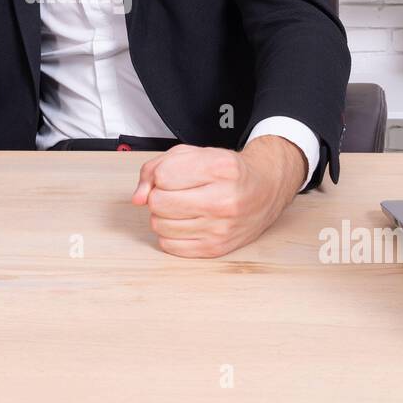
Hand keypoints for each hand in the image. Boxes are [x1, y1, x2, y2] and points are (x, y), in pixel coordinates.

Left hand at [131, 136, 307, 257]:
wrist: (265, 190)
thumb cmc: (227, 171)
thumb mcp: (194, 154)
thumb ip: (156, 168)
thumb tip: (137, 198)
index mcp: (220, 168)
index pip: (163, 175)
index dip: (161, 175)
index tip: (173, 175)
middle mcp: (224, 200)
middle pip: (158, 202)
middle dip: (159, 195)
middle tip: (174, 192)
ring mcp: (221, 227)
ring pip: (160, 225)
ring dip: (163, 215)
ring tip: (180, 207)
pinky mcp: (216, 248)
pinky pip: (170, 245)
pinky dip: (170, 234)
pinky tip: (184, 222)